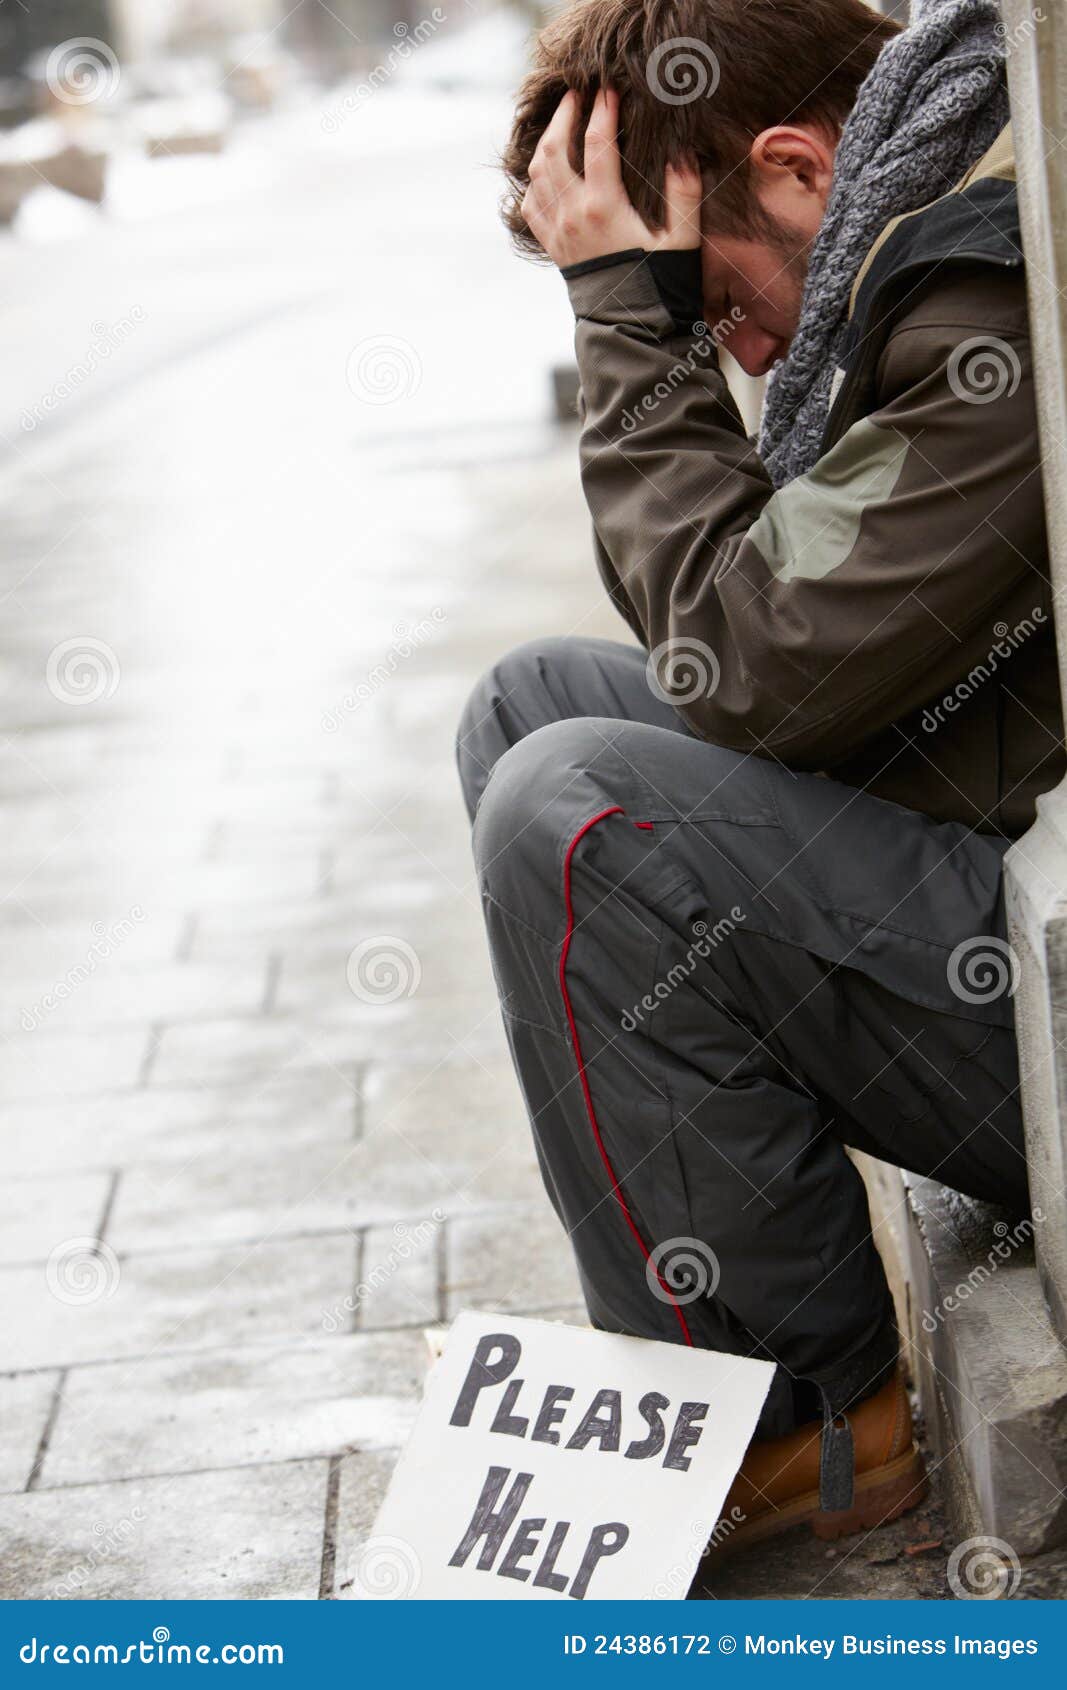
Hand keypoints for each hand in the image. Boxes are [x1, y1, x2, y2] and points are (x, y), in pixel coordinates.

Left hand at [521, 88, 702, 269]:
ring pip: (537, 172)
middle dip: (564, 114)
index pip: (598, 142)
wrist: (632, 328)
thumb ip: (686, 194)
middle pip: (554, 149)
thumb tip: (682, 152)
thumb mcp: (683, 240)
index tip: (609, 86)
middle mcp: (572, 215)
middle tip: (576, 91)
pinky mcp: (551, 245)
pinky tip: (548, 167)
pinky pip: (530, 203)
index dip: (603, 108)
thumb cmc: (661, 285)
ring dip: (546, 140)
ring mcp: (557, 231)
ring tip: (562, 119)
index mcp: (603, 207)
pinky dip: (535, 178)